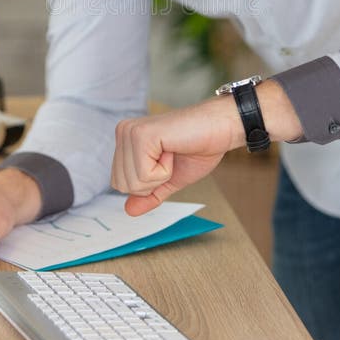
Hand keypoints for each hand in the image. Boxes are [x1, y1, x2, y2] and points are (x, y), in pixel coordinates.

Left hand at [112, 95, 242, 216]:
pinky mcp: (141, 135)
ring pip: (133, 183)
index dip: (148, 184)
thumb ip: (149, 194)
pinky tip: (172, 150)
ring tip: (172, 153)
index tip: (166, 163)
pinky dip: (164, 171)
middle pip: (123, 185)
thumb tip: (129, 210)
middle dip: (153, 182)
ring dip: (160, 175)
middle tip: (170, 158)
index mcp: (126, 140)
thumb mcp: (169, 179)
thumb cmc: (199, 146)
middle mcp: (124, 132)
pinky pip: (144, 175)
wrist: (220, 129)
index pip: (119, 183)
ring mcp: (130, 132)